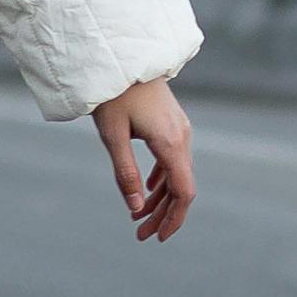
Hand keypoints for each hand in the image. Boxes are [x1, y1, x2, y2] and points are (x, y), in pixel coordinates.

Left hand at [94, 76, 196, 240]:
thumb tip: (136, 209)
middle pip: (181, 187)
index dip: (174, 219)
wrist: (121, 58)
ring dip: (161, 199)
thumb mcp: (112, 137)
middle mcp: (182, 137)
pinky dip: (161, 180)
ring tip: (140, 219)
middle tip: (141, 235)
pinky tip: (148, 191)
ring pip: (177, 175)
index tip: (158, 238)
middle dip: (164, 214)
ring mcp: (180, 130)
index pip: (183, 192)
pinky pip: (172, 160)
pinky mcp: (173, 125)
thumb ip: (125, 174)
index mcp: (171, 142)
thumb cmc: (113, 96)